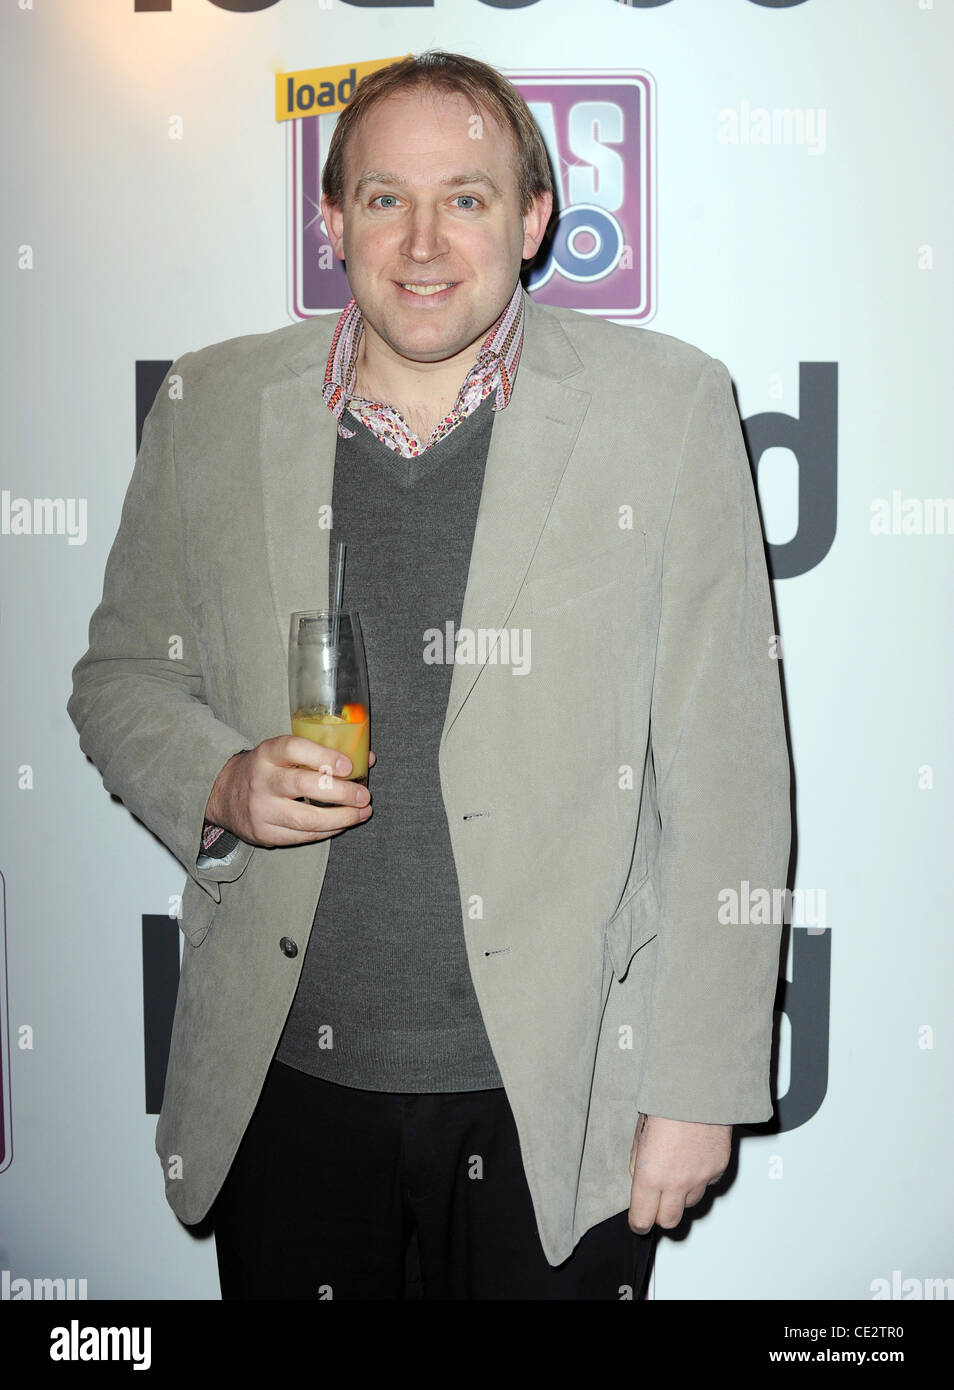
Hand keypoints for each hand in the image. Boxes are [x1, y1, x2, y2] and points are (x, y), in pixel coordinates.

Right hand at [205, 736, 375, 846]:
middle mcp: (261, 780)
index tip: (348, 765)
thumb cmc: (267, 769)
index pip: (294, 749)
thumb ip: (322, 753)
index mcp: (267, 754)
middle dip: (341, 793)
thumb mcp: (284, 753)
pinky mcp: (264, 834)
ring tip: (362, 812)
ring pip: (307, 819)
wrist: (225, 795)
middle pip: (304, 786)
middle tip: (364, 795)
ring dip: (342, 818)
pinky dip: (328, 831)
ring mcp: (261, 810)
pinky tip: (343, 824)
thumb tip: (366, 759)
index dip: (324, 756)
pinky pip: (303, 837)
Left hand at [628, 1112, 730, 1233]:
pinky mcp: (719, 1169)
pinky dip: (700, 1178)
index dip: (638, 1222)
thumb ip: (638, 1161)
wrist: (698, 1087)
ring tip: (677, 1170)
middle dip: (660, 1215)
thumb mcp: (639, 1132)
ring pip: (690, 1203)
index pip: (642, 1218)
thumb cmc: (665, 1103)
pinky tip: (694, 1157)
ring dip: (681, 1195)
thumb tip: (639, 1178)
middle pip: (668, 1221)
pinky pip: (708, 1184)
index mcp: (650, 1174)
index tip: (638, 1221)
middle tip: (656, 1201)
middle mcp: (677, 1182)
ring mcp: (701, 1178)